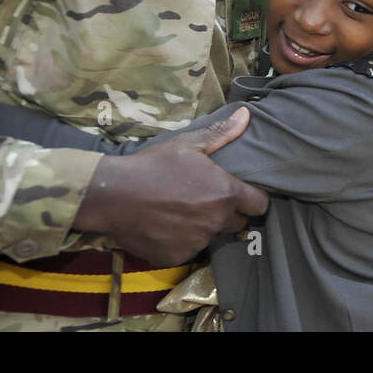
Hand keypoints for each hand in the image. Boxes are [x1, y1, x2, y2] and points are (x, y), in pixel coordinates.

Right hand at [74, 109, 268, 266]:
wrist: (113, 195)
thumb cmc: (154, 165)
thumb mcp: (188, 143)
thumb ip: (222, 133)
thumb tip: (247, 115)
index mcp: (225, 194)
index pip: (259, 204)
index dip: (254, 198)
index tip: (243, 193)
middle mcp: (216, 222)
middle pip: (237, 223)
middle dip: (228, 212)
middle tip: (207, 199)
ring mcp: (196, 243)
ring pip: (211, 236)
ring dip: (204, 227)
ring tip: (183, 210)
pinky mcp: (176, 257)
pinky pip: (188, 250)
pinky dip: (182, 241)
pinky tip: (167, 225)